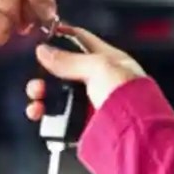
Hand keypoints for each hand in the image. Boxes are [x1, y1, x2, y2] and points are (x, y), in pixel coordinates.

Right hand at [25, 25, 146, 117]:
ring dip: (42, 95)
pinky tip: (39, 113)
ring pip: (57, 95)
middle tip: (37, 78)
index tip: (43, 36)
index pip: (81, 40)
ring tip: (36, 97)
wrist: (137, 138)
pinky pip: (57, 118)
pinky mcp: (82, 124)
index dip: (62, 35)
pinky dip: (44, 116)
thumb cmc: (131, 98)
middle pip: (63, 70)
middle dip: (44, 73)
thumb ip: (69, 59)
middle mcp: (99, 81)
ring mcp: (90, 103)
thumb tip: (45, 51)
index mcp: (109, 60)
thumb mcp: (99, 68)